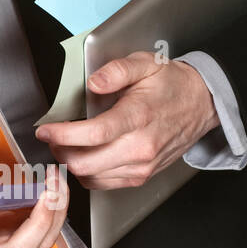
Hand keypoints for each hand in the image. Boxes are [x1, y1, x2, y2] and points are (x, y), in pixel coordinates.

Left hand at [34, 52, 219, 189]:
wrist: (202, 105)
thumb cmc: (172, 85)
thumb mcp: (146, 63)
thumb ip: (117, 70)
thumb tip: (94, 82)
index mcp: (138, 117)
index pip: (93, 134)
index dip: (62, 134)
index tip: (44, 129)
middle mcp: (140, 147)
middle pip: (86, 163)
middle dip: (60, 151)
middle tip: (52, 137)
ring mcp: (141, 166)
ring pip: (91, 177)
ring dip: (71, 163)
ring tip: (65, 145)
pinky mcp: (141, 176)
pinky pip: (103, 184)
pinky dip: (87, 173)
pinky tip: (84, 156)